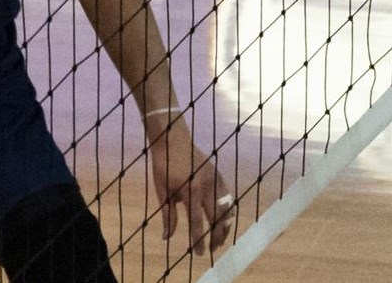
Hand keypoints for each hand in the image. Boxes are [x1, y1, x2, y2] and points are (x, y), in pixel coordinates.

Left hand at [146, 116, 233, 254]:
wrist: (172, 137)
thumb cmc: (163, 164)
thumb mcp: (162, 191)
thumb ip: (168, 215)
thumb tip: (167, 237)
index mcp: (190, 190)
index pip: (196, 222)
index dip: (198, 240)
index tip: (199, 253)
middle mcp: (206, 186)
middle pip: (216, 219)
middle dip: (215, 237)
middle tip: (211, 250)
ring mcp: (216, 179)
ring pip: (226, 209)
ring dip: (224, 227)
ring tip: (220, 240)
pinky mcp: (219, 175)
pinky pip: (228, 197)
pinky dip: (228, 212)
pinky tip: (225, 222)